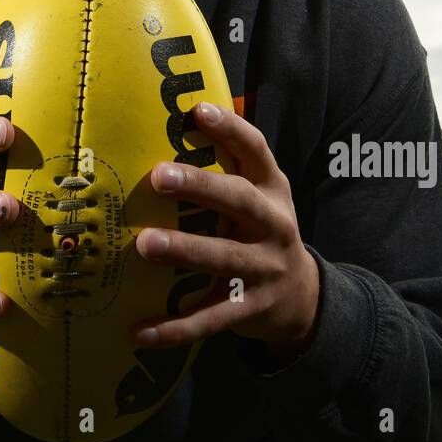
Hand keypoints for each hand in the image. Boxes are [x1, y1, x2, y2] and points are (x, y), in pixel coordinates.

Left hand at [131, 100, 320, 356]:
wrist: (303, 299)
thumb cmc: (261, 231)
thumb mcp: (259, 196)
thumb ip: (229, 164)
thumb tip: (179, 119)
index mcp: (271, 190)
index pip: (255, 150)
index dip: (230, 129)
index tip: (198, 111)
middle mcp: (273, 225)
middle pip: (239, 201)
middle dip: (200, 187)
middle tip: (158, 176)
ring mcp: (265, 269)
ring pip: (224, 259)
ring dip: (185, 250)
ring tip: (145, 244)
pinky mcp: (249, 309)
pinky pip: (210, 319)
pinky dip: (174, 328)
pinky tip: (138, 330)